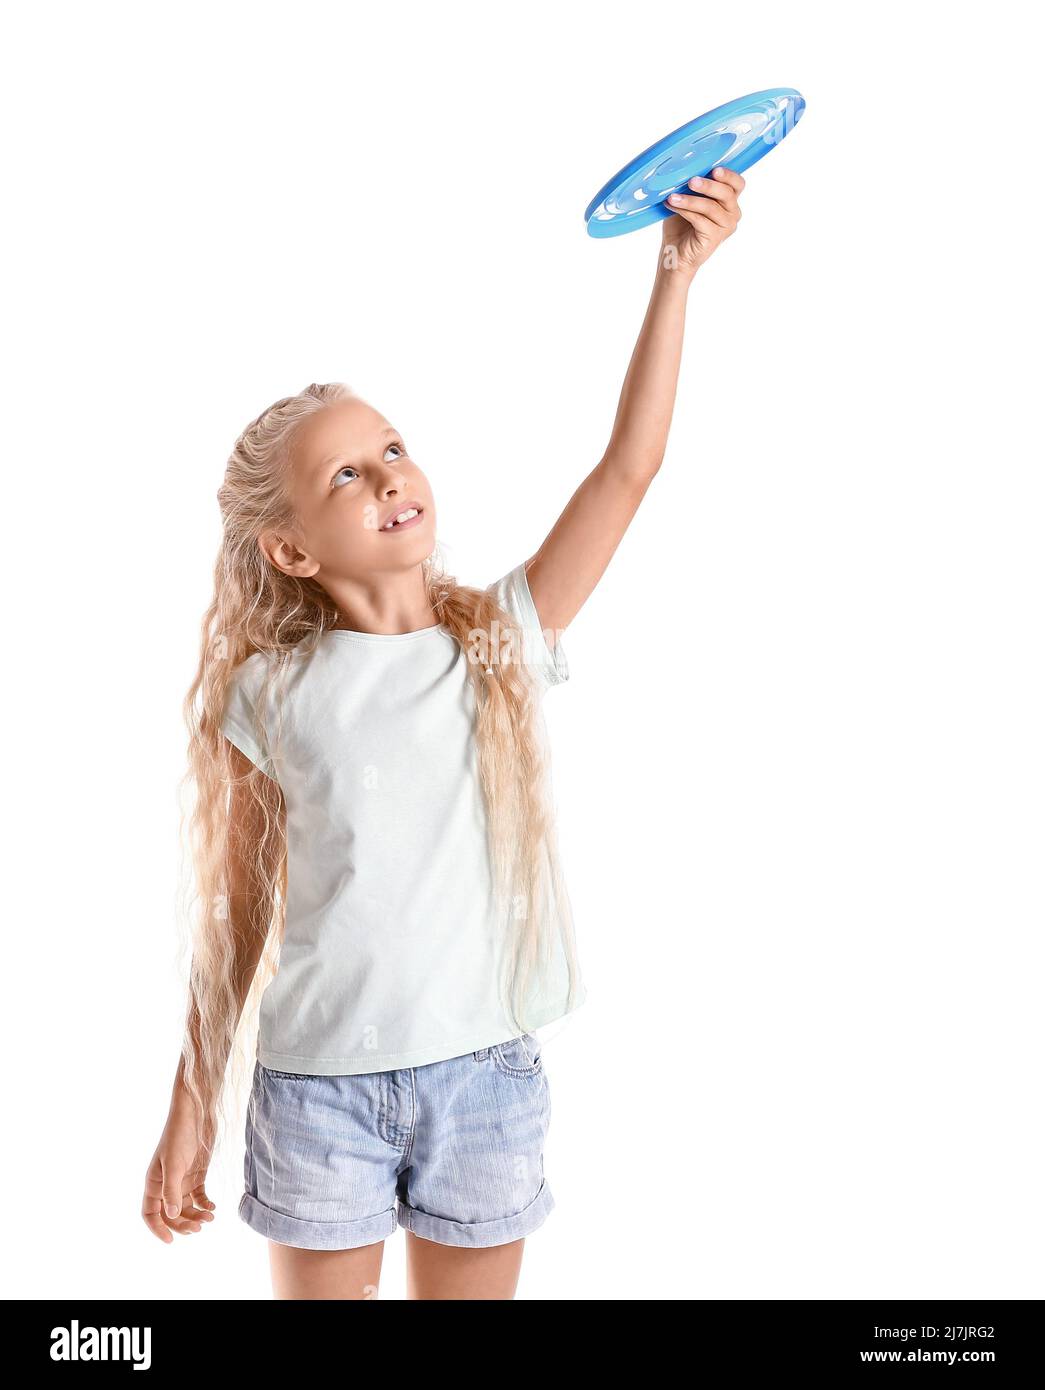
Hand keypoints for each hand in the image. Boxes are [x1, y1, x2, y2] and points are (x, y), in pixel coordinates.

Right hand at [141, 1087, 216, 1243]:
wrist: (197, 1113)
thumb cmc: (180, 1134)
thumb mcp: (174, 1163)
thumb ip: (172, 1190)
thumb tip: (172, 1216)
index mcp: (153, 1182)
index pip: (149, 1213)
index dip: (157, 1229)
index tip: (170, 1240)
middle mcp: (166, 1183)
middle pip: (171, 1214)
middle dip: (183, 1224)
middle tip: (199, 1228)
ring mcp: (182, 1179)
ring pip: (186, 1207)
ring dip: (196, 1216)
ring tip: (210, 1218)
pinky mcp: (197, 1173)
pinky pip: (199, 1196)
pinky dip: (205, 1204)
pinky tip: (213, 1207)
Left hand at [659, 166, 744, 280]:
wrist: (675, 252)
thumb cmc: (682, 224)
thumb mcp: (688, 199)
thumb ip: (693, 186)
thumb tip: (684, 166)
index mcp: (730, 200)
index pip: (738, 183)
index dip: (729, 175)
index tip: (714, 169)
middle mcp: (733, 213)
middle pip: (726, 193)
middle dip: (708, 186)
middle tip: (691, 181)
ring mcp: (726, 226)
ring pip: (711, 207)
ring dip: (690, 200)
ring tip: (672, 196)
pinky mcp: (715, 237)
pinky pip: (701, 220)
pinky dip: (685, 211)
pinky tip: (671, 205)